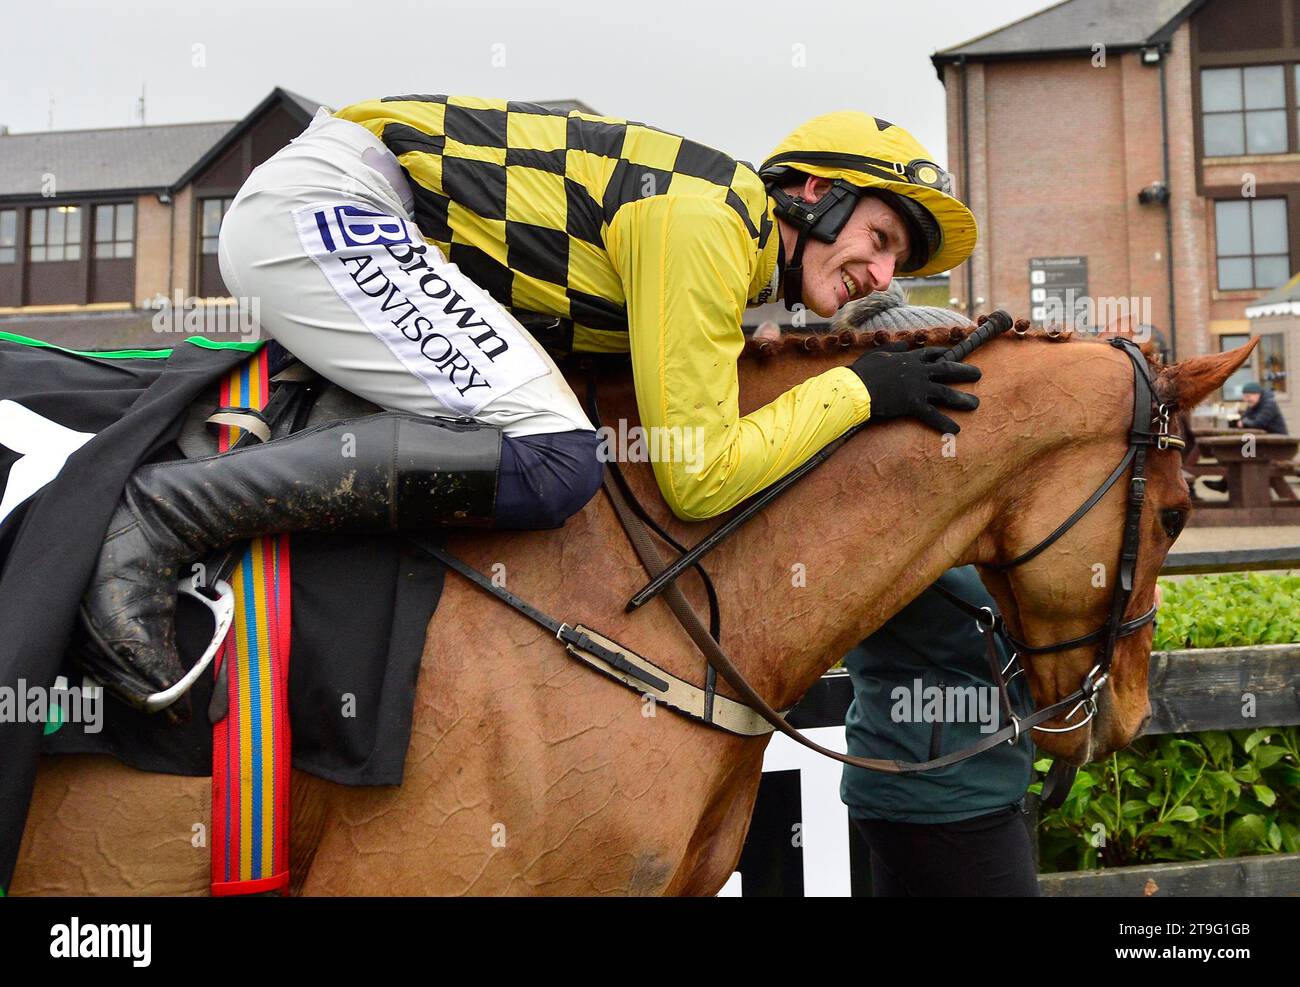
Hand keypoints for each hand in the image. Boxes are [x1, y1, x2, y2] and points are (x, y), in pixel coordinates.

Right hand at [848, 345, 981, 433]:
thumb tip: (904, 344)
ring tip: (976, 404)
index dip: (945, 354)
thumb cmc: (862, 371)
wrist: (856, 387)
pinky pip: (933, 414)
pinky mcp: (913, 404)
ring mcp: (918, 387)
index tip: (955, 354)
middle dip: (964, 372)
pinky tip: (956, 429)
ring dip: (962, 399)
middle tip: (979, 374)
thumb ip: (893, 348)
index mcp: (909, 359)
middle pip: (947, 370)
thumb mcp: (878, 353)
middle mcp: (918, 371)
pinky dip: (944, 422)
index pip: (932, 354)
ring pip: (946, 392)